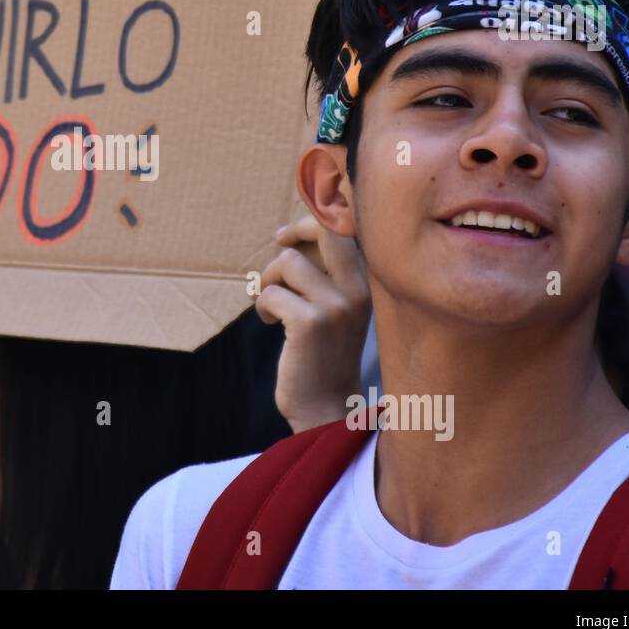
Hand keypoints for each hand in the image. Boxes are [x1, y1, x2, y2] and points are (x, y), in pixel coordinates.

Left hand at [256, 214, 370, 432]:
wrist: (326, 408)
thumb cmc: (323, 357)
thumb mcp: (337, 312)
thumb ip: (326, 279)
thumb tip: (291, 242)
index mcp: (365, 286)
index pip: (347, 231)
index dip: (314, 220)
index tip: (287, 235)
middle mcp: (356, 291)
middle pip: (326, 230)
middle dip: (294, 232)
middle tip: (277, 241)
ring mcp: (335, 306)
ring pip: (287, 261)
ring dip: (269, 281)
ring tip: (272, 305)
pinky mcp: (310, 323)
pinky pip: (271, 293)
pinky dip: (263, 306)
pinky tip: (271, 325)